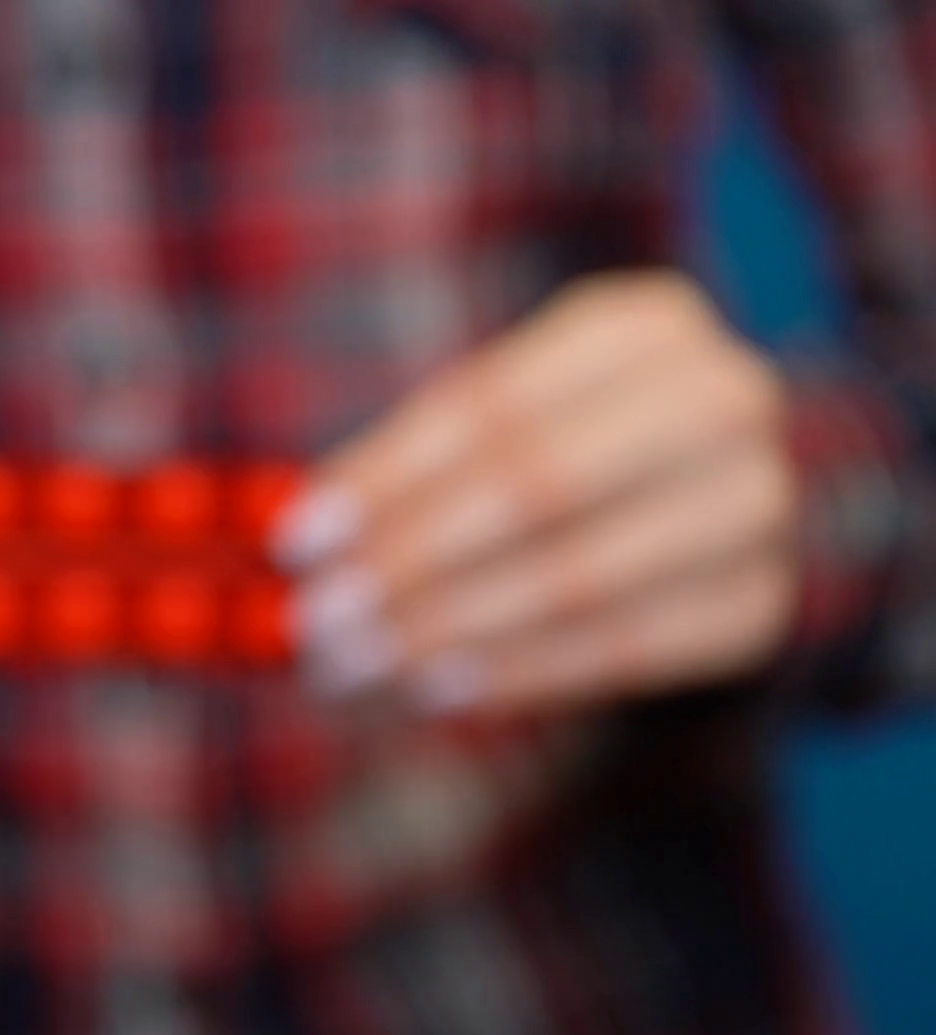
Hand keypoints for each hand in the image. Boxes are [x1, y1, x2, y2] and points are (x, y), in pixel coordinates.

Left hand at [276, 272, 800, 716]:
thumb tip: (295, 531)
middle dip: (412, 560)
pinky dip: (521, 673)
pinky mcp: (757, 603)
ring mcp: (756, 504)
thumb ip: (402, 468)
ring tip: (356, 667)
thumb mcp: (496, 421)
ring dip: (451, 629)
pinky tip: (436, 690)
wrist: (704, 500)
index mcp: (640, 326)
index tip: (295, 540)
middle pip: (540, 486)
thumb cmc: (560, 447)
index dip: (387, 475)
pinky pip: (626, 650)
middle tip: (317, 620)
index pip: (491, 404)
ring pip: (582, 576)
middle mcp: (721, 399)